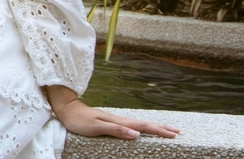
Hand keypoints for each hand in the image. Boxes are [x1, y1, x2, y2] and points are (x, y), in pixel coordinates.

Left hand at [46, 87, 178, 139]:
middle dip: (160, 128)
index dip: (158, 130)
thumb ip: (115, 130)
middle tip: (177, 131)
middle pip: (144, 124)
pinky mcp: (110, 122)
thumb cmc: (79, 120)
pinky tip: (141, 130)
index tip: (173, 133)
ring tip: (165, 129)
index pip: (142, 126)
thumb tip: (136, 134)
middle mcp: (119, 119)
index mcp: (118, 121)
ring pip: (138, 124)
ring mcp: (115, 120)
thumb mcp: (96, 127)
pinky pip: (131, 125)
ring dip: (153, 127)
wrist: (66, 108)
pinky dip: (141, 127)